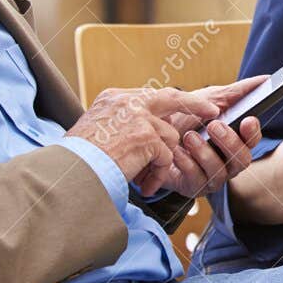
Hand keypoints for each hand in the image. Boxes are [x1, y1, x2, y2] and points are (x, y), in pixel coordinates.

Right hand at [68, 87, 214, 181]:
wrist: (68, 173)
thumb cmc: (77, 161)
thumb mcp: (96, 132)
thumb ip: (122, 125)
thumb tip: (147, 133)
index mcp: (113, 98)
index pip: (151, 95)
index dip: (172, 103)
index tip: (188, 106)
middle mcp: (126, 102)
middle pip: (172, 97)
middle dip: (196, 104)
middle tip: (213, 111)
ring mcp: (138, 117)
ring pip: (169, 136)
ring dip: (161, 162)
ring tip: (144, 181)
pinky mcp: (146, 136)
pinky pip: (166, 157)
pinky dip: (158, 174)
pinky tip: (144, 186)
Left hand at [134, 76, 268, 197]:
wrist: (152, 136)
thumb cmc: (185, 118)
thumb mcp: (209, 100)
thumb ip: (236, 92)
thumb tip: (265, 79)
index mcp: (237, 141)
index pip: (253, 140)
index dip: (253, 131)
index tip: (247, 119)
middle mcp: (229, 162)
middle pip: (242, 159)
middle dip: (229, 142)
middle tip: (214, 125)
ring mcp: (212, 177)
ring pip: (219, 172)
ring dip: (205, 153)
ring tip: (190, 137)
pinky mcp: (193, 187)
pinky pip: (196, 180)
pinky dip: (187, 164)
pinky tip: (177, 151)